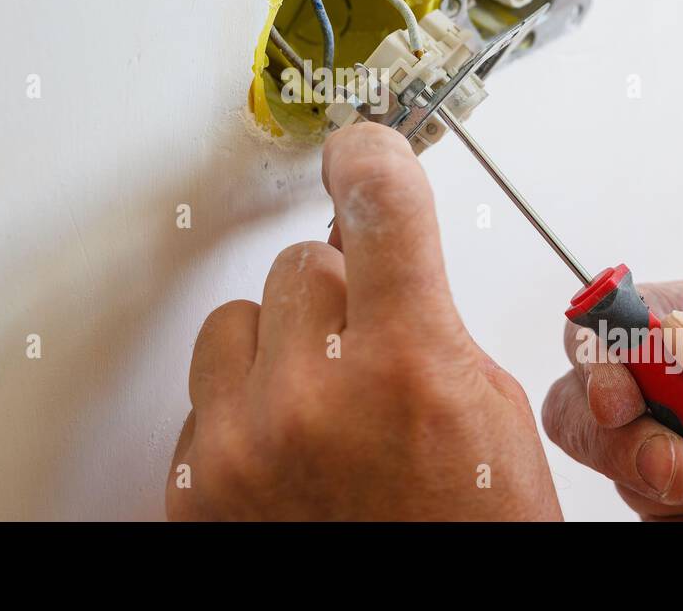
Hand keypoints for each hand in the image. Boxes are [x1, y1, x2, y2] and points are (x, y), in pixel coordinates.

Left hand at [167, 123, 559, 520]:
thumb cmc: (465, 535)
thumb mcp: (491, 417)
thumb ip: (431, 321)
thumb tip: (376, 250)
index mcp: (409, 369)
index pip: (380, 205)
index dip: (372, 158)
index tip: (360, 147)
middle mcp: (313, 399)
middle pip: (301, 265)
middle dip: (341, 297)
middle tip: (371, 356)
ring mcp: (238, 445)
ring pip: (239, 320)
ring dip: (280, 349)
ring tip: (323, 410)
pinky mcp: (191, 486)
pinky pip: (205, 393)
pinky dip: (244, 410)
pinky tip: (288, 456)